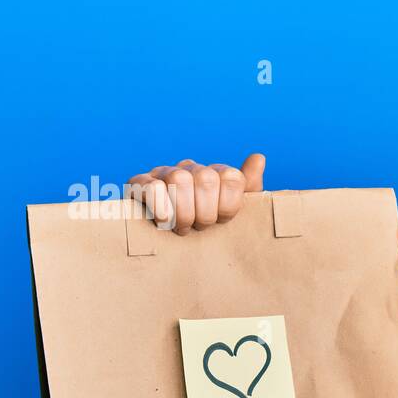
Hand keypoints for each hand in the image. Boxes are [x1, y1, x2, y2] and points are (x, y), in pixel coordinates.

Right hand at [125, 153, 264, 234]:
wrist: (166, 240)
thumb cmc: (204, 226)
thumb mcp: (232, 210)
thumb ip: (249, 185)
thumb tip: (258, 158)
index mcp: (215, 172)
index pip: (232, 177)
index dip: (228, 206)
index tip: (220, 221)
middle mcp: (191, 167)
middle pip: (206, 179)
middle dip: (205, 213)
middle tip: (198, 227)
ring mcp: (164, 173)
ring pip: (179, 180)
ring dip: (183, 213)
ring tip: (181, 228)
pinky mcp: (139, 184)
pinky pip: (152, 187)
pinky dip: (161, 208)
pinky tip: (163, 221)